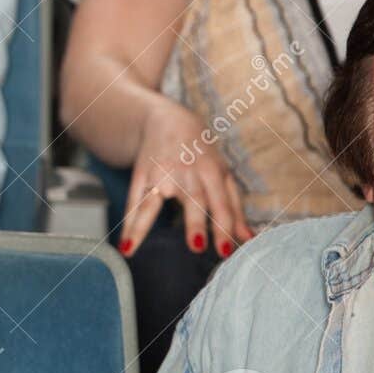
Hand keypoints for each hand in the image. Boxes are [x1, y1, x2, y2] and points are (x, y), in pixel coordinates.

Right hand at [119, 96, 252, 259]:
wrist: (167, 119)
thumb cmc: (201, 152)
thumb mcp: (222, 173)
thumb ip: (234, 207)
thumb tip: (248, 238)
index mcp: (211, 171)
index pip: (220, 203)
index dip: (224, 226)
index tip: (226, 252)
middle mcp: (186, 172)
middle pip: (192, 200)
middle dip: (195, 223)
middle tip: (197, 247)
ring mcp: (159, 174)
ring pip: (151, 203)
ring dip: (142, 226)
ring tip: (132, 249)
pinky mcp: (140, 176)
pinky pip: (133, 203)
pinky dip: (127, 224)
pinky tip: (124, 245)